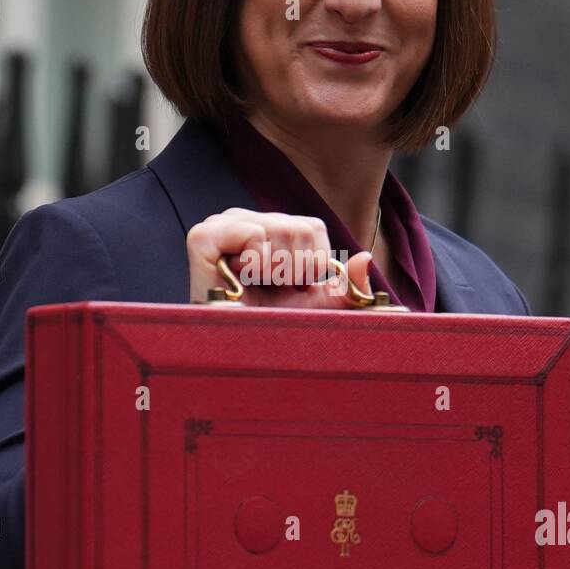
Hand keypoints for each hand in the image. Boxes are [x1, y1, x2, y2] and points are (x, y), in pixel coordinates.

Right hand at [186, 208, 374, 308]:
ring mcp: (222, 223)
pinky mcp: (203, 235)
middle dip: (295, 271)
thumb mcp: (314, 306)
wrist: (231, 350)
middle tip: (269, 290)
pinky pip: (253, 235)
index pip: (312, 227)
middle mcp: (244, 218)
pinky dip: (255, 265)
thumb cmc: (267, 324)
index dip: (312, 264)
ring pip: (281, 229)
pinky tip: (239, 280)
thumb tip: (366, 259)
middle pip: (300, 229)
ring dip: (277, 271)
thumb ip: (343, 286)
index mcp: (268, 227)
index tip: (289, 288)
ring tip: (253, 286)